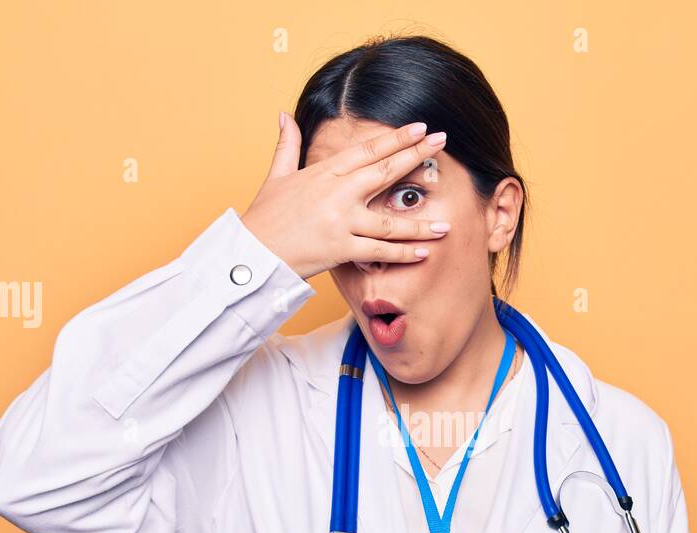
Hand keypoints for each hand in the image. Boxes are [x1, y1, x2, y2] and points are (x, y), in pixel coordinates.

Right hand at [240, 114, 449, 279]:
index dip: (396, 138)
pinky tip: (424, 252)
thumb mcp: (276, 176)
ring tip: (446, 223)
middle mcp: (337, 193)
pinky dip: (402, 253)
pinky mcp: (341, 248)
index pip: (368, 150)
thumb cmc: (264, 217)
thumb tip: (284, 115)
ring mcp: (341, 221)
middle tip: (443, 142)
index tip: (420, 127)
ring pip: (389, 221)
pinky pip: (379, 252)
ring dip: (420, 224)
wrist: (250, 252)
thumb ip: (287, 145)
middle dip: (416, 155)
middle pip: (385, 171)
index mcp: (324, 173)